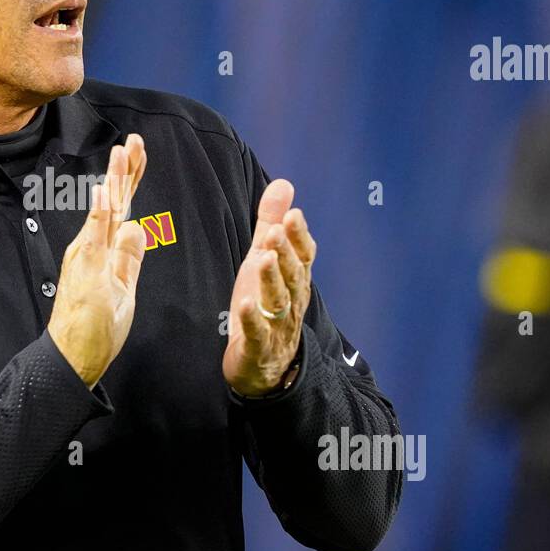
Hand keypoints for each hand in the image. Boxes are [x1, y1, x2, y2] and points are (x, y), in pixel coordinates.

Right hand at [47, 135, 147, 387]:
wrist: (70, 356)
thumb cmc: (94, 329)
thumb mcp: (123, 290)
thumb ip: (129, 259)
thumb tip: (139, 228)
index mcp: (103, 250)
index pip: (122, 208)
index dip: (131, 180)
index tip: (138, 153)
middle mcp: (92, 247)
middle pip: (114, 202)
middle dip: (125, 170)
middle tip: (135, 140)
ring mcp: (86, 256)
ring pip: (104, 212)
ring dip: (114, 181)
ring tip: (122, 151)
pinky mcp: (84, 269)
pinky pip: (94, 237)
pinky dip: (98, 213)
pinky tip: (103, 191)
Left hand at [223, 179, 315, 397]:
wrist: (266, 367)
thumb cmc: (265, 306)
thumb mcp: (266, 261)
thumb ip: (272, 223)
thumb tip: (283, 183)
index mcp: (295, 279)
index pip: (304, 255)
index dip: (299, 236)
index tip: (293, 214)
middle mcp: (291, 301)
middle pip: (293, 275)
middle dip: (286, 252)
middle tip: (276, 231)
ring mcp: (277, 326)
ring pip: (278, 301)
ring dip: (271, 280)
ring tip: (263, 259)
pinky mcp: (259, 348)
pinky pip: (257, 333)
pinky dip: (252, 320)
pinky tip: (245, 304)